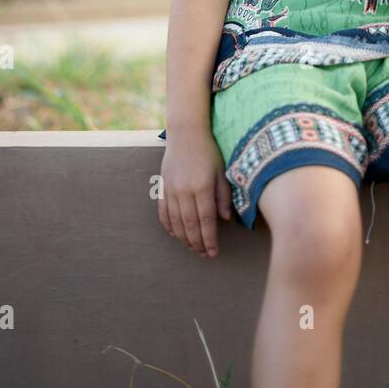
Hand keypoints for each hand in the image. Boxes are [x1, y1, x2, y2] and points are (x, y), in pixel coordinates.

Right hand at [158, 128, 232, 257]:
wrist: (186, 133)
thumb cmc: (209, 151)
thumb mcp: (222, 171)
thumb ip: (224, 196)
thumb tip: (226, 220)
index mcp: (202, 186)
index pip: (206, 220)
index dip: (209, 239)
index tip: (213, 252)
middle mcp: (184, 190)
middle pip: (190, 225)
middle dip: (197, 243)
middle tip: (204, 255)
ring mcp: (171, 189)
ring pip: (176, 222)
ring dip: (184, 238)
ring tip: (192, 248)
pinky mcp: (162, 187)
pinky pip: (163, 212)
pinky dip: (169, 226)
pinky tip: (176, 234)